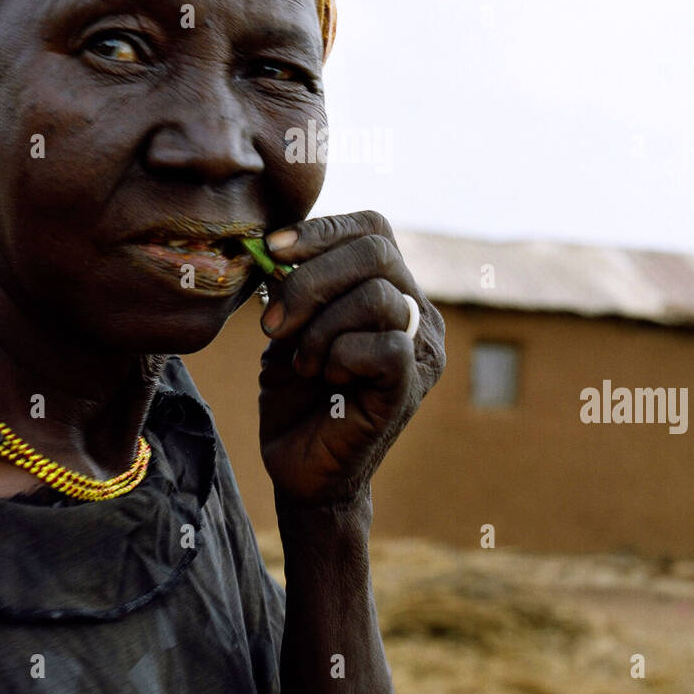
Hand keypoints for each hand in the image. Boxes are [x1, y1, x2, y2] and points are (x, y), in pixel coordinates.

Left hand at [256, 211, 445, 510]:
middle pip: (377, 252)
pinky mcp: (411, 386)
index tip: (273, 248)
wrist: (299, 464)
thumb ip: (296, 280)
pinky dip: (341, 355)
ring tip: (302, 361)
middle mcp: (415, 311)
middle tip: (274, 322)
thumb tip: (277, 243)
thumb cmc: (295, 391)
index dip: (324, 229)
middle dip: (312, 278)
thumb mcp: (291, 322)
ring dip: (321, 326)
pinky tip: (328, 379)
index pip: (373, 229)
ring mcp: (420, 348)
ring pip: (378, 296)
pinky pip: (386, 346)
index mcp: (391, 286)